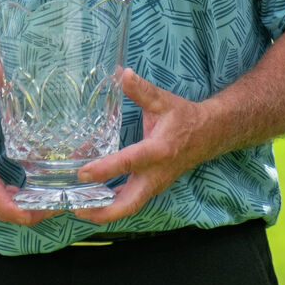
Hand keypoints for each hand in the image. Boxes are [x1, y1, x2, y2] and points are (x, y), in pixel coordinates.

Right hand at [0, 65, 54, 227]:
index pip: (0, 203)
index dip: (24, 212)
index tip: (47, 209)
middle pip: (6, 214)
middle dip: (34, 213)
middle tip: (62, 203)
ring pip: (2, 213)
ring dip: (26, 211)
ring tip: (53, 200)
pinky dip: (15, 206)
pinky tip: (31, 195)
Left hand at [72, 69, 219, 224]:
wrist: (208, 135)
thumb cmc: (184, 117)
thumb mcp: (163, 100)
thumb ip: (141, 90)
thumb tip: (122, 73)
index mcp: (158, 150)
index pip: (128, 163)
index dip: (105, 169)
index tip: (82, 173)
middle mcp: (156, 174)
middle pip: (130, 203)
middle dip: (103, 211)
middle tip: (76, 209)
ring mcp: (156, 185)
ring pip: (130, 207)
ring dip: (105, 212)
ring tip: (78, 210)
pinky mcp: (153, 188)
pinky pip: (132, 202)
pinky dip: (112, 205)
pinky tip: (93, 201)